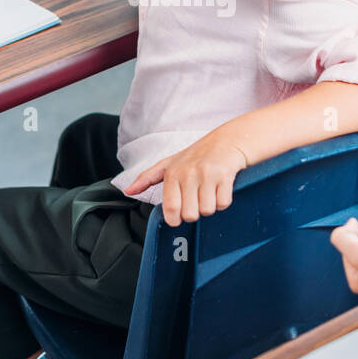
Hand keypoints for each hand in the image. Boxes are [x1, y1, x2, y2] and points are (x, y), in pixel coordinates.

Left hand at [123, 129, 248, 225]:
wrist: (228, 139)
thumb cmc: (198, 154)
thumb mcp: (170, 163)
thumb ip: (147, 178)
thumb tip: (129, 191)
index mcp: (172, 173)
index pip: (170, 209)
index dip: (176, 219)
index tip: (180, 216)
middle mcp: (188, 173)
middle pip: (190, 215)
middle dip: (195, 212)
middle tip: (197, 200)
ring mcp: (207, 174)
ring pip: (207, 210)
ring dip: (210, 206)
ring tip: (210, 192)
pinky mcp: (225, 176)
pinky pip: (223, 203)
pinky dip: (223, 200)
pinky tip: (221, 189)